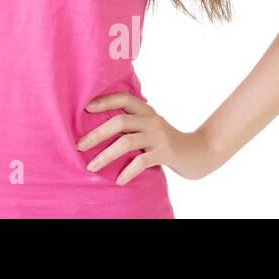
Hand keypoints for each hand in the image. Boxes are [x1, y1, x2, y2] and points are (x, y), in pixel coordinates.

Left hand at [75, 92, 221, 184]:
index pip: (123, 98)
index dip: (104, 101)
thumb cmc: (166, 141)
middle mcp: (152, 120)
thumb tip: (98, 127)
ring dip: (105, 155)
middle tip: (79, 146)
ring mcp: (159, 136)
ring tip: (91, 167)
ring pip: (126, 142)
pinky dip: (128, 171)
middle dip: (96, 134)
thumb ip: (133, 123)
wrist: (199, 153)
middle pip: (119, 122)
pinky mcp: (166, 153)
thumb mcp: (150, 126)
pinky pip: (142, 161)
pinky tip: (119, 180)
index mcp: (146, 111)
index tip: (85, 108)